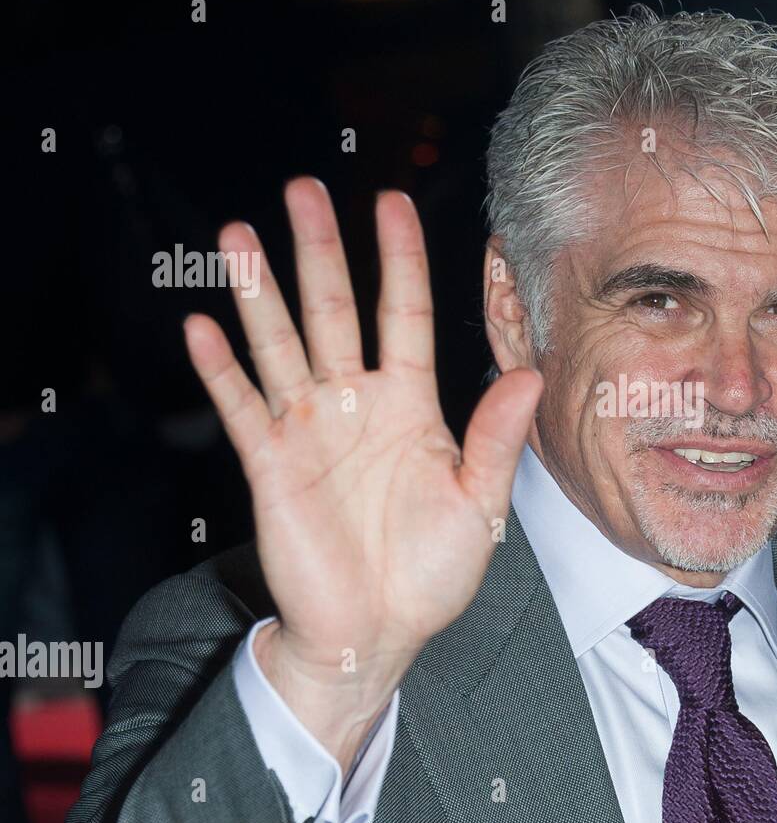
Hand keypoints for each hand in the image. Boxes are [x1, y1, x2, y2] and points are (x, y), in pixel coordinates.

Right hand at [183, 178, 541, 764]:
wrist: (376, 633)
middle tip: (303, 189)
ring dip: (259, 292)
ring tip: (238, 235)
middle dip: (319, 251)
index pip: (405, 315)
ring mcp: (308, 430)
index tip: (391, 201)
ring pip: (280, 345)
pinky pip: (240, 407)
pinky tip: (201, 325)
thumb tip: (528, 377)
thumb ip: (496, 440)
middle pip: (335, 312)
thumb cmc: (432, 573)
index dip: (400, 259)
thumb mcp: (480, 506)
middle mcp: (356, 404)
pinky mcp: (268, 465)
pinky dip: (220, 370)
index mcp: (411, 406)